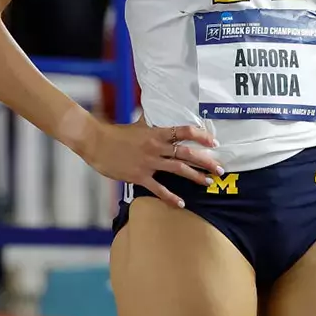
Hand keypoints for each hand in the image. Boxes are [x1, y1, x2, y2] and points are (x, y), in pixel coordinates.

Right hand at [79, 117, 223, 209]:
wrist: (96, 142)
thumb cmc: (116, 134)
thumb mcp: (136, 125)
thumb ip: (149, 122)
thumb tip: (155, 112)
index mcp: (156, 132)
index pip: (184, 131)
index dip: (201, 136)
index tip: (214, 142)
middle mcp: (156, 146)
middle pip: (187, 152)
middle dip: (206, 161)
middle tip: (220, 169)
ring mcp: (148, 162)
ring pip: (178, 169)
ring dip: (195, 176)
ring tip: (208, 183)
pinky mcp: (139, 175)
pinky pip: (159, 188)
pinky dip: (170, 196)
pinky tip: (181, 203)